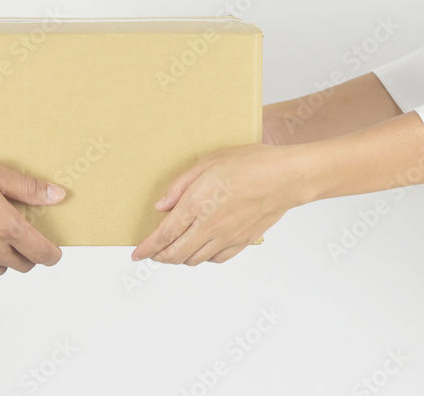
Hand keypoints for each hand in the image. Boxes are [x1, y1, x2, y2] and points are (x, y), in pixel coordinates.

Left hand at [132, 144, 315, 264]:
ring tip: (174, 250)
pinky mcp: (243, 242)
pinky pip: (216, 259)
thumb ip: (180, 185)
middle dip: (159, 257)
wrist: (287, 177)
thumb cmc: (251, 163)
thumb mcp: (208, 162)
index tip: (136, 255)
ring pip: (195, 260)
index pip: (163, 235)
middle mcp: (209, 227)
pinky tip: (201, 249)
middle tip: (152, 254)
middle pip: (175, 254)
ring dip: (180, 258)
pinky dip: (203, 258)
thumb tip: (161, 205)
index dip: (146, 248)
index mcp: (197, 205)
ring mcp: (227, 238)